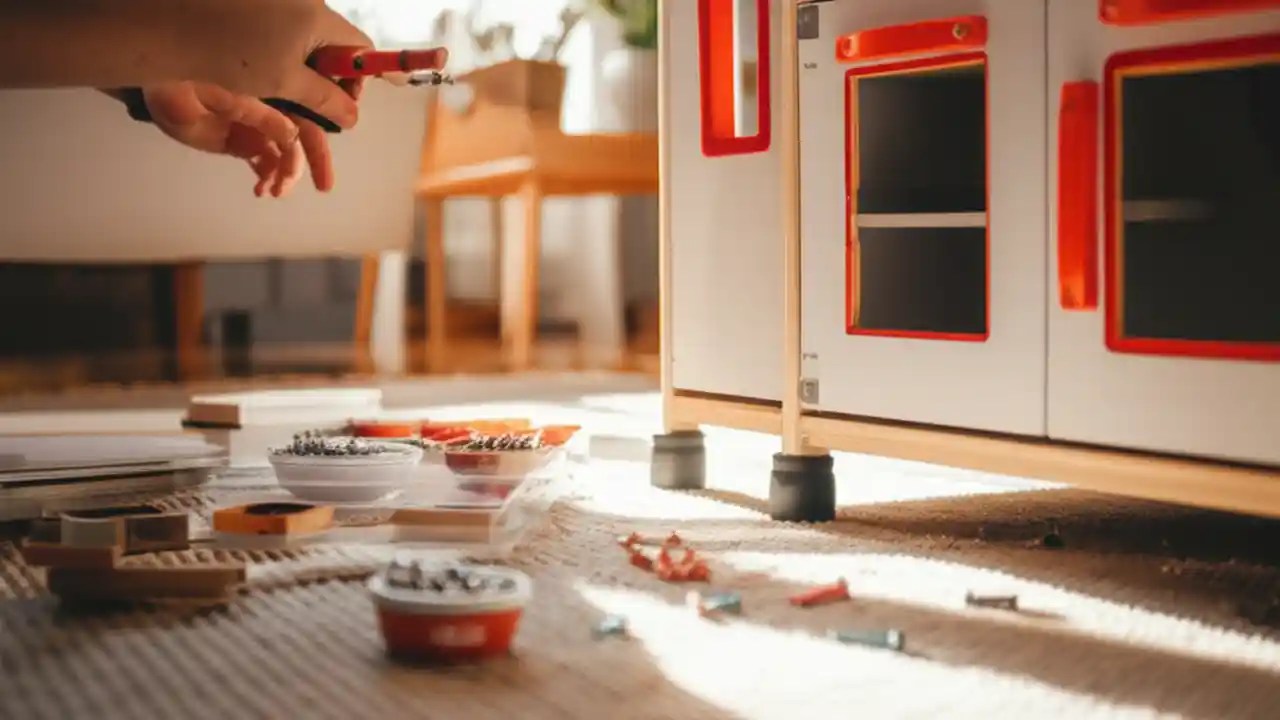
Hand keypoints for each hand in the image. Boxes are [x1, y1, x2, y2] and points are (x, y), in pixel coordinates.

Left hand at [143, 81, 353, 196]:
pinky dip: (267, 178)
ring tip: (274, 192)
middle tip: (323, 187)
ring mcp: (256, 127)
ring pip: (284, 155)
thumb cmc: (197, 78)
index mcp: (278, 89)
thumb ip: (265, 118)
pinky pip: (263, 163)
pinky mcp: (239, 143)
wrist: (161, 82)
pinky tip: (261, 190)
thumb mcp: (233, 96)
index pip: (311, 115)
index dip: (324, 137)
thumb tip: (294, 138)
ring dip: (285, 175)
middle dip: (314, 162)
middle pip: (304, 137)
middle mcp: (273, 109)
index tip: (331, 158)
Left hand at [188, 0, 372, 129]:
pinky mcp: (256, 5)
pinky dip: (282, 54)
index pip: (360, 48)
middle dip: (329, 79)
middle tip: (308, 106)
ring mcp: (280, 1)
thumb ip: (325, 99)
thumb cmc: (232, 52)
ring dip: (303, 70)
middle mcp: (305, 2)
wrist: (167, 19)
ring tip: (280, 92)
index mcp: (319, 16)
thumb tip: (354, 117)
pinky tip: (260, 70)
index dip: (358, 80)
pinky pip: (284, 29)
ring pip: (307, 39)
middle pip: (334, 43)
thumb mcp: (284, 81)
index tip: (340, 106)